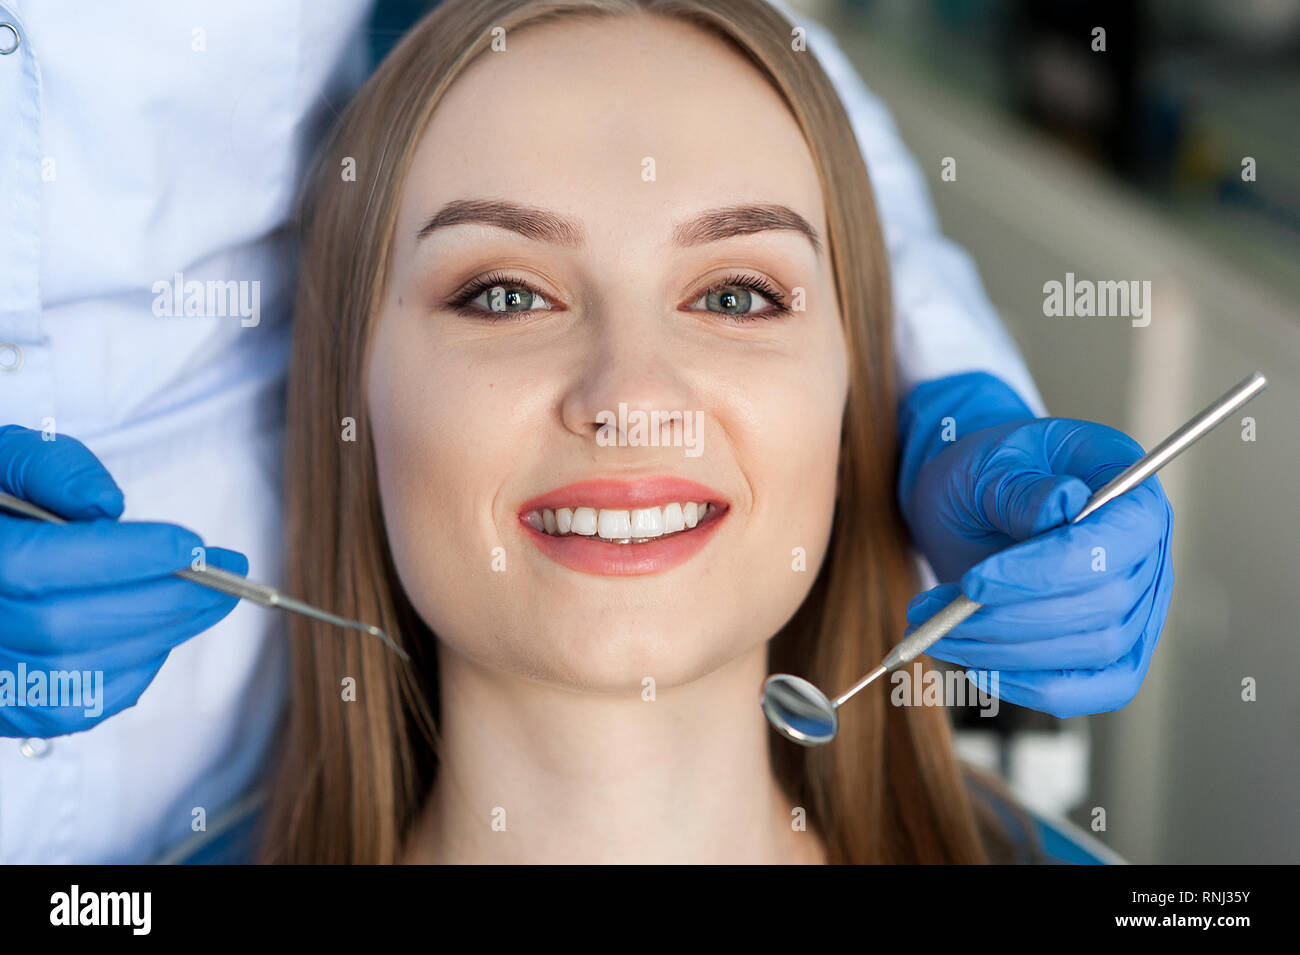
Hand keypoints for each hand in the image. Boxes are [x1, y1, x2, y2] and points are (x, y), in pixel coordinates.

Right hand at [0, 425, 247, 737]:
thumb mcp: (9, 457)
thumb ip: (53, 469)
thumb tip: (108, 506)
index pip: (36, 567)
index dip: (122, 558)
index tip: (192, 545)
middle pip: (63, 628)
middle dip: (160, 601)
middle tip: (228, 575)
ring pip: (75, 674)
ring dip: (157, 636)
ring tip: (208, 599)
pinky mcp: (8, 708)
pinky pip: (76, 707)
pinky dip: (132, 671)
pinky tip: (160, 633)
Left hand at [898, 378, 1173, 717]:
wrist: (975, 503)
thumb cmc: (987, 474)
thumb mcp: (987, 463)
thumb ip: (1021, 487)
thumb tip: (1063, 505)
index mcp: (1131, 492)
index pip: (1112, 544)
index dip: (1046, 572)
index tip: (975, 584)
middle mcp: (1148, 552)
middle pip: (1105, 605)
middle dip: (1012, 618)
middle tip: (937, 613)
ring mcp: (1138, 605)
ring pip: (1095, 651)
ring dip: (1009, 653)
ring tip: (940, 633)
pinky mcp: (1114, 650)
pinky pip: (1095, 688)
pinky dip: (1036, 688)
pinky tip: (981, 669)